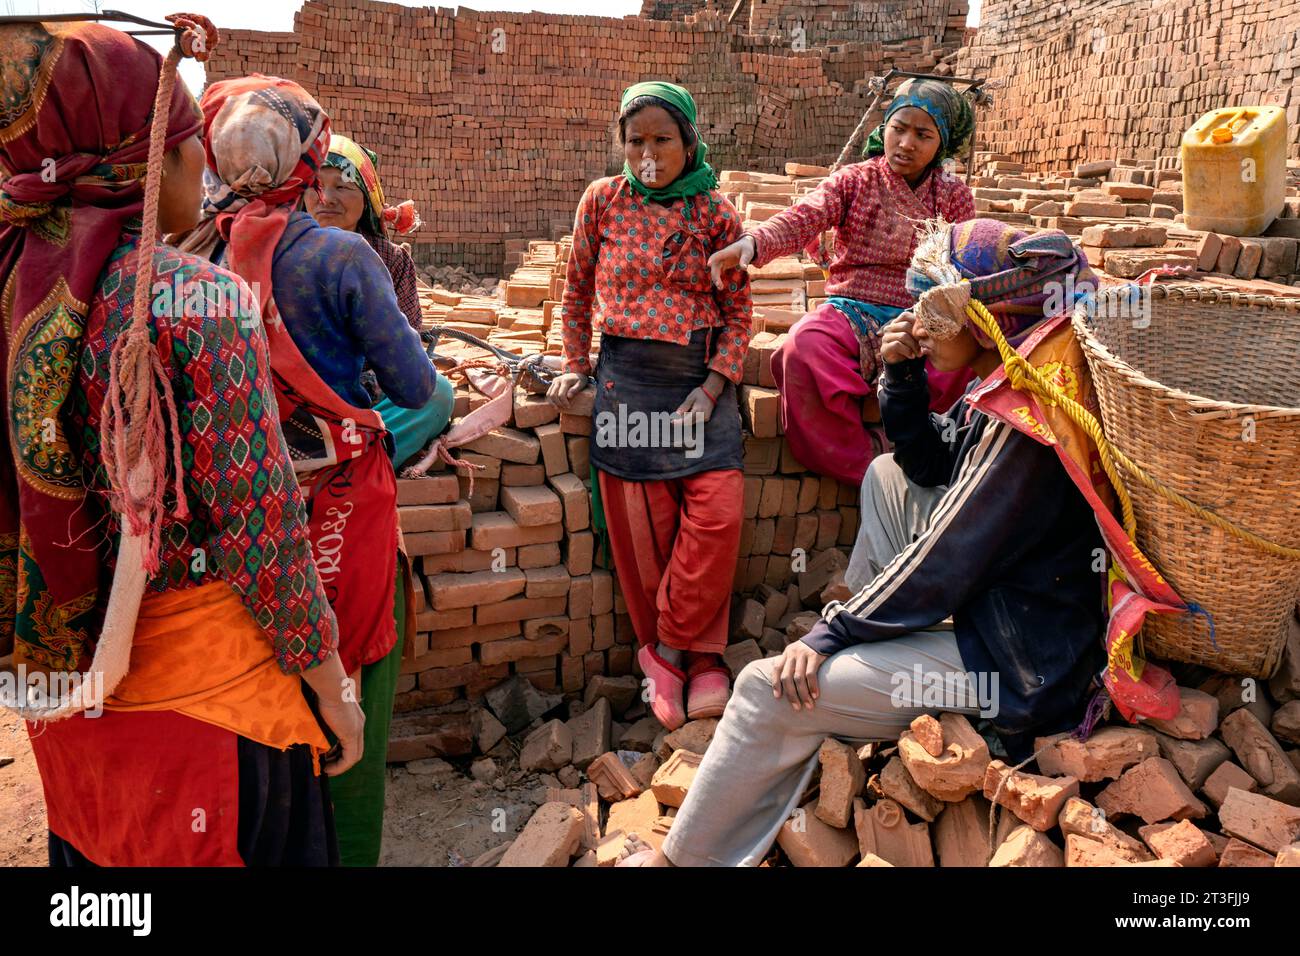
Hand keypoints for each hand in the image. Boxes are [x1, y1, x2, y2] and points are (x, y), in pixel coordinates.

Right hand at [301, 654, 365, 775]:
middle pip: (354, 749)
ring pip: (354, 756)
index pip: (349, 739)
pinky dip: (340, 766)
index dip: (338, 750)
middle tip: (325, 765)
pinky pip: (350, 758)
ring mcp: (357, 729)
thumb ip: (319, 724)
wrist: (329, 685)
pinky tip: (328, 769)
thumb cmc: (320, 693)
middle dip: (339, 759)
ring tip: (326, 770)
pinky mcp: (352, 734)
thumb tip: (308, 734)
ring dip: (340, 765)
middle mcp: (358, 724)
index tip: (326, 756)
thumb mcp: (319, 711)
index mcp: (352, 717)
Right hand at [547, 372, 586, 410]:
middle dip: (557, 403)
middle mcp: (558, 380)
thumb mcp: (581, 384)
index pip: (561, 395)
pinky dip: (550, 399)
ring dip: (552, 402)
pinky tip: (555, 404)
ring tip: (557, 408)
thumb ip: (575, 389)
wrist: (577, 373)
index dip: (564, 402)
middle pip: (553, 395)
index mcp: (565, 381)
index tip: (568, 406)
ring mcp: (554, 381)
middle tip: (564, 407)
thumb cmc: (580, 380)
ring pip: (548, 394)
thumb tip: (569, 396)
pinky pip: (549, 392)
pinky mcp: (553, 383)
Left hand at [672, 384, 718, 425]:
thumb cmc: (700, 393)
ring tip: (678, 418)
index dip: (678, 422)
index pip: (686, 420)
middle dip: (680, 422)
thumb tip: (676, 414)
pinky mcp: (706, 418)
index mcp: (698, 410)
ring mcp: (705, 418)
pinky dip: (690, 419)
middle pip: (689, 423)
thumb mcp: (690, 398)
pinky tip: (686, 415)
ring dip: (685, 421)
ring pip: (692, 423)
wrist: (711, 392)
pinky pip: (696, 421)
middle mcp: (702, 416)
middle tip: (673, 420)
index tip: (672, 422)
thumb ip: (684, 407)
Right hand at [707, 235, 755, 288]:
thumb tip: (744, 268)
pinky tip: (721, 286)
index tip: (708, 264)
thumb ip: (745, 260)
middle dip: (715, 275)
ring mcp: (721, 261)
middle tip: (719, 285)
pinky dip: (718, 279)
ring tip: (721, 288)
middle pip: (714, 265)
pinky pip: (717, 272)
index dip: (713, 259)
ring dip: (716, 278)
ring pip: (715, 270)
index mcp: (726, 252)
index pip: (718, 255)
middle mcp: (721, 256)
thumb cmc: (746, 248)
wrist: (744, 246)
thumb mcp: (748, 253)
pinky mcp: (723, 265)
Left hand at [771, 640, 826, 711]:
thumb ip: (791, 665)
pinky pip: (811, 674)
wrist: (826, 635)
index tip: (778, 698)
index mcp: (786, 653)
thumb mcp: (797, 653)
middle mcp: (792, 653)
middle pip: (787, 677)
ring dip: (803, 694)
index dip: (776, 684)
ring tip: (808, 705)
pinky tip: (815, 696)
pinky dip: (812, 687)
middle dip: (791, 694)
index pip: (776, 670)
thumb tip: (786, 685)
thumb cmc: (811, 650)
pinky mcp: (815, 656)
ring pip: (798, 678)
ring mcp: (803, 654)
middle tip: (797, 707)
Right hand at [881, 312, 921, 363]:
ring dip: (913, 346)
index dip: (916, 323)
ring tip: (918, 353)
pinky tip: (911, 356)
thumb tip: (927, 330)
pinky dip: (907, 351)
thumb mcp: (916, 338)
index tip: (924, 333)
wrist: (899, 362)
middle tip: (923, 345)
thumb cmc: (910, 346)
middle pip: (906, 325)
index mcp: (897, 322)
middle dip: (917, 336)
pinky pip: (897, 345)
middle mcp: (890, 327)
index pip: (905, 315)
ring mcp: (886, 337)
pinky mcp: (885, 347)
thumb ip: (920, 331)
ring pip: (903, 336)